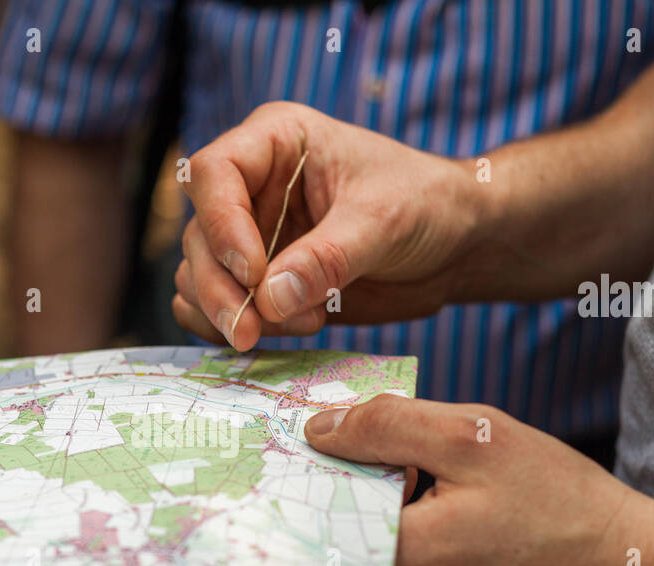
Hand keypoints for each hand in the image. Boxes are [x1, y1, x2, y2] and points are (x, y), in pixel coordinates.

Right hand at [173, 101, 486, 349]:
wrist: (455, 245)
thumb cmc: (427, 205)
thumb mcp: (384, 222)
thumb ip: (327, 259)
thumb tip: (269, 300)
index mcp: (276, 142)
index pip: (214, 173)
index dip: (221, 226)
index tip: (254, 275)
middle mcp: (252, 187)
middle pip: (198, 236)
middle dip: (220, 289)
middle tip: (252, 330)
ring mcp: (251, 236)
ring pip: (198, 277)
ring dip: (232, 314)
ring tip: (303, 322)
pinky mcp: (259, 283)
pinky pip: (216, 309)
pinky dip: (232, 330)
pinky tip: (280, 336)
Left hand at [303, 396, 653, 565]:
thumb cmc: (568, 512)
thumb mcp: (477, 440)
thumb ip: (385, 426)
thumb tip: (319, 429)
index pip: (320, 516)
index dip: (341, 480)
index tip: (372, 464)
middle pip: (340, 557)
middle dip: (370, 518)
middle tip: (424, 493)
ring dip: (393, 559)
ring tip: (457, 535)